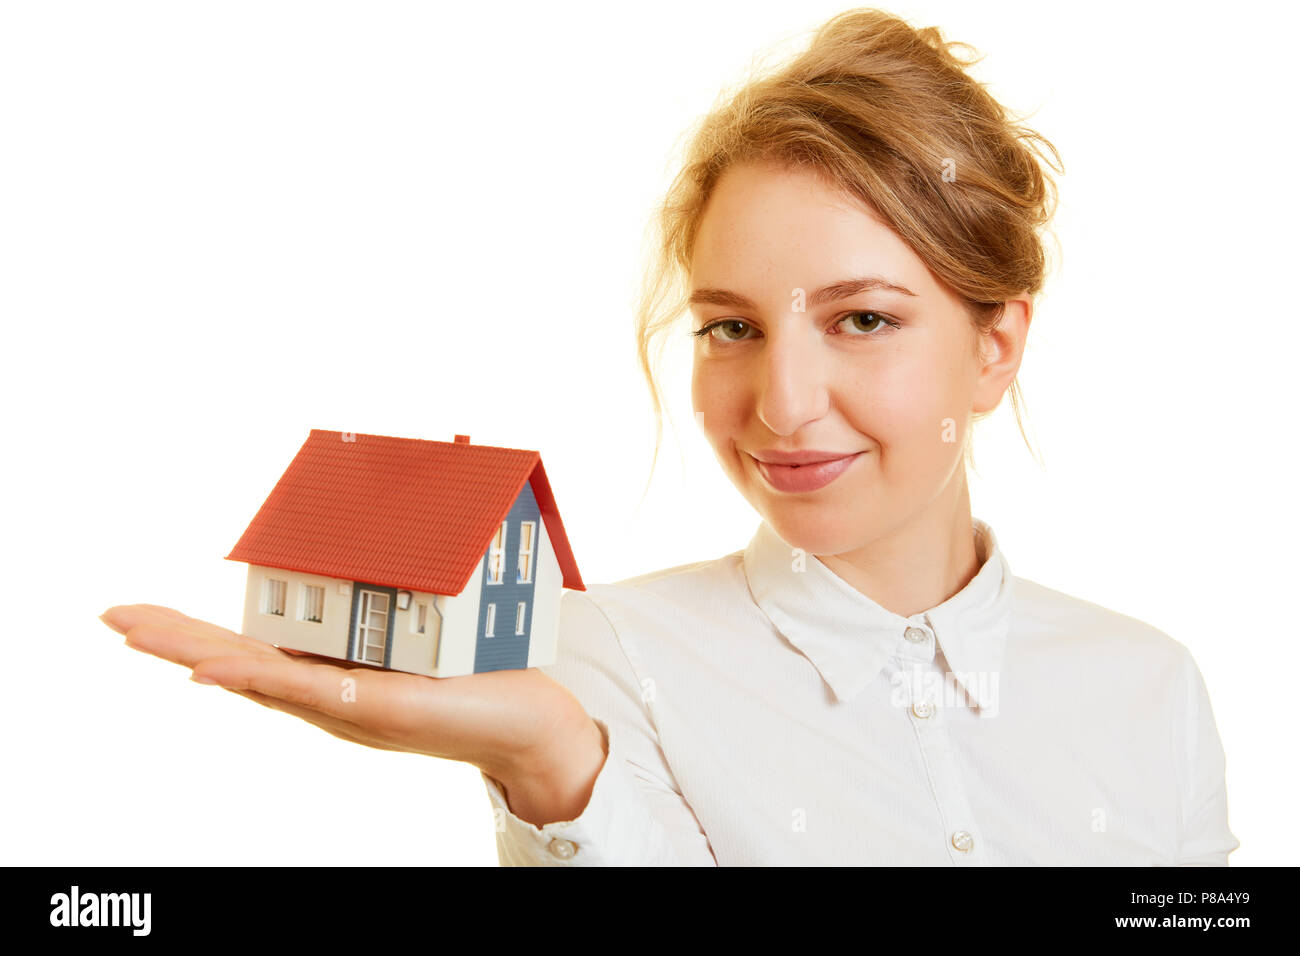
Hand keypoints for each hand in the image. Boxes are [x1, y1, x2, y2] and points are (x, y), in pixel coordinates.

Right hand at [100, 604, 606, 822]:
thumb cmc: (478, 680)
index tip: (146, 614)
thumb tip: (388, 549)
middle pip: (235, 662)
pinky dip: (255, 678)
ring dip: (191, 651)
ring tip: (135, 631)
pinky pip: (305, 691)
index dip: (198, 632)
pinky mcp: (372, 710)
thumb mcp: (426, 632)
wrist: (529, 725)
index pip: (252, 649)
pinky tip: (209, 670)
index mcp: (333, 675)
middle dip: (172, 638)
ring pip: (253, 676)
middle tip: (112, 616)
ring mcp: (344, 707)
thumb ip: (396, 603)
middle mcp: (328, 695)